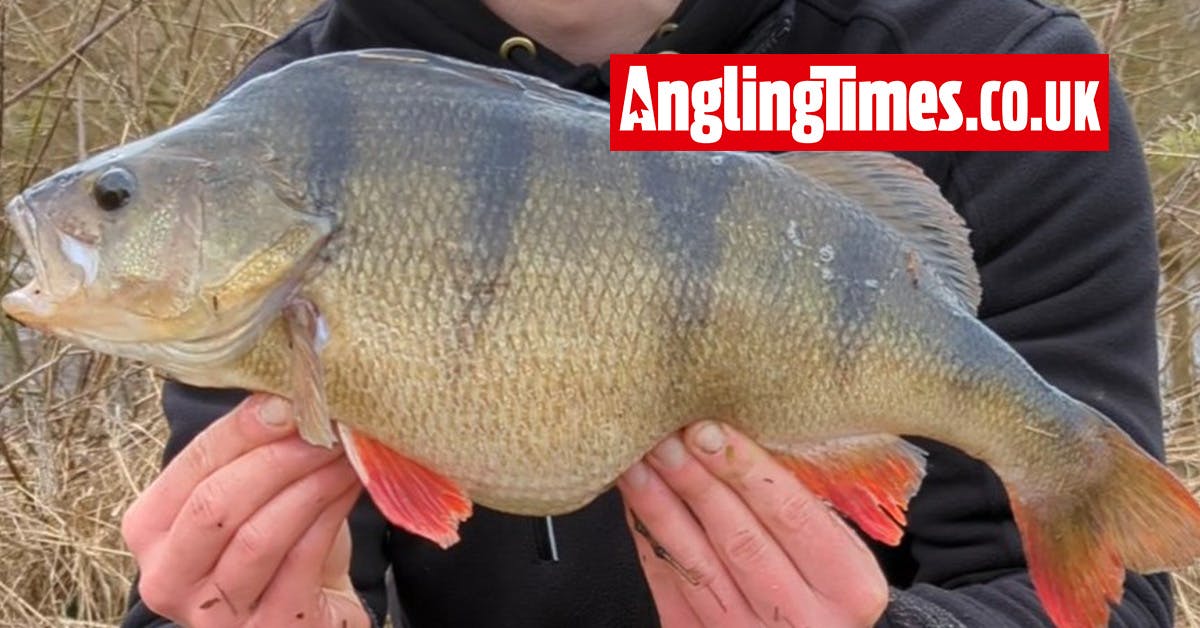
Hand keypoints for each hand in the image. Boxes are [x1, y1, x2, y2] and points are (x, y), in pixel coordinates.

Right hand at [121, 394, 369, 627]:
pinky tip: (351, 485)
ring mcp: (216, 615)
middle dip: (276, 457)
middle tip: (324, 427)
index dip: (242, 430)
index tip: (289, 401)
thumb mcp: (254, 495)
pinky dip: (330, 514)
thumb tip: (286, 392)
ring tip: (343, 452)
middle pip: (217, 504)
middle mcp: (169, 578)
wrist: (309, 612)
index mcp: (150, 531)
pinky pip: (300, 560)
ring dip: (309, 483)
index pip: (192, 468)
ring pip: (259, 534)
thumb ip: (255, 450)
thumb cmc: (279, 546)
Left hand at [617, 421, 888, 627]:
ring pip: (698, 567)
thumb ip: (802, 505)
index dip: (746, 471)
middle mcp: (803, 618)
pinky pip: (671, 588)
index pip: (792, 515)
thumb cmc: (825, 583)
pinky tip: (637, 503)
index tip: (708, 431)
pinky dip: (650, 541)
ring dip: (661, 509)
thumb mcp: (839, 549)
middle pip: (740, 540)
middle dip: (695, 483)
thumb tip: (735, 437)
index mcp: (848, 584)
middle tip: (664, 439)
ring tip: (638, 464)